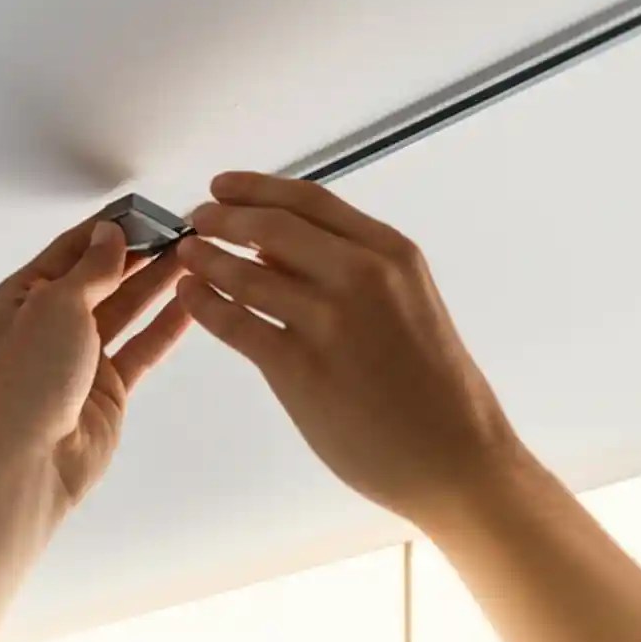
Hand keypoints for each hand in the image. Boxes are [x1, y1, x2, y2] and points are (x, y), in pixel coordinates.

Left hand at [0, 217, 189, 506]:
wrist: (31, 461)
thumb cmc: (28, 380)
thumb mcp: (57, 306)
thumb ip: (92, 268)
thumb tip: (110, 233)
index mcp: (22, 297)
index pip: (71, 249)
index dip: (108, 229)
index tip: (147, 210)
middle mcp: (49, 323)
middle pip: (102, 278)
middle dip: (139, 254)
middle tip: (181, 231)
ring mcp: (80, 357)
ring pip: (126, 310)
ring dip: (157, 284)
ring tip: (194, 256)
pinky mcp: (108, 387)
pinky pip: (142, 347)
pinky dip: (166, 325)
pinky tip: (191, 302)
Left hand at [175, 171, 523, 521]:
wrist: (453, 456)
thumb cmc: (433, 387)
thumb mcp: (408, 302)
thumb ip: (350, 270)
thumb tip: (275, 248)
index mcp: (392, 253)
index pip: (310, 200)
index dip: (257, 188)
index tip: (223, 185)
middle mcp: (362, 276)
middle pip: (271, 227)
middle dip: (223, 217)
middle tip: (197, 218)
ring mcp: (329, 322)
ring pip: (246, 274)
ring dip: (207, 258)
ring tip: (186, 254)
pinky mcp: (301, 369)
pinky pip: (237, 324)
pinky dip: (205, 304)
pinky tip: (191, 296)